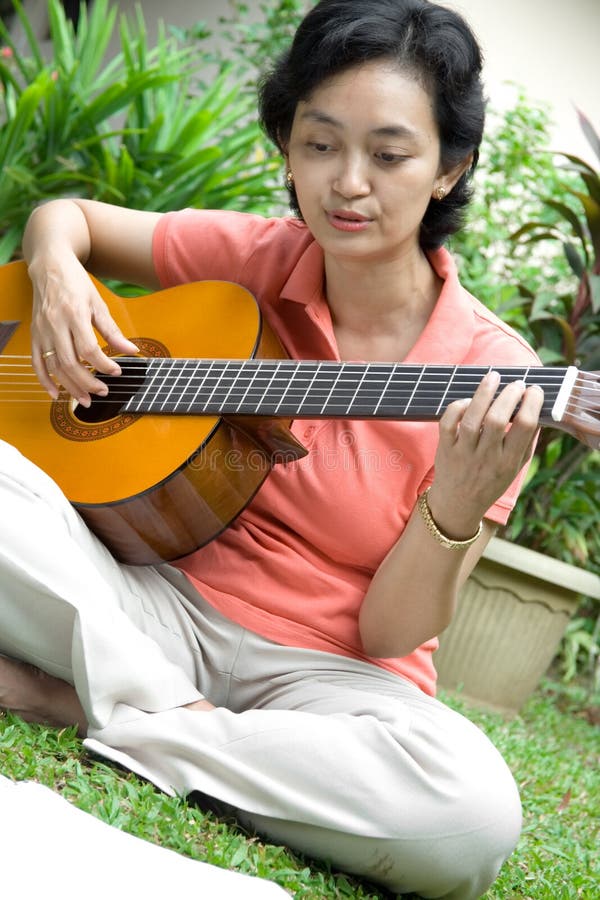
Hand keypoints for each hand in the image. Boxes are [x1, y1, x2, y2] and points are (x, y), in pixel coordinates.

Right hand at [29, 254, 138, 406]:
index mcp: (74, 314)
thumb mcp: (98, 303)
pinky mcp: (34, 335)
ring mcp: (42, 331)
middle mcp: (55, 324)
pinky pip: (36, 363)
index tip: (117, 372)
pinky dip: (45, 381)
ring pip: (54, 366)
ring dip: (70, 386)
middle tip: (103, 392)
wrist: (49, 266)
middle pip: (70, 362)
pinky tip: (56, 394)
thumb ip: (112, 331)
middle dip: (88, 382)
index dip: (104, 364)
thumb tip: (132, 351)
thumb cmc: (75, 283)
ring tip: (86, 399)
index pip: (89, 349)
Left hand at [427, 370, 543, 538]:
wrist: (458, 503)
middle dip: (509, 395)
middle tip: (516, 383)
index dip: (532, 403)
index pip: (525, 427)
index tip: (534, 391)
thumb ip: (527, 442)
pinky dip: (457, 407)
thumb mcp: (515, 468)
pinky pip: (448, 423)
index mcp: (509, 461)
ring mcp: (464, 453)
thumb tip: (537, 409)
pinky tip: (468, 400)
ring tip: (493, 376)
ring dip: (484, 393)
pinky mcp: (445, 449)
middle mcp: (486, 457)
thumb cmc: (491, 480)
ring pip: (472, 419)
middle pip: (498, 419)